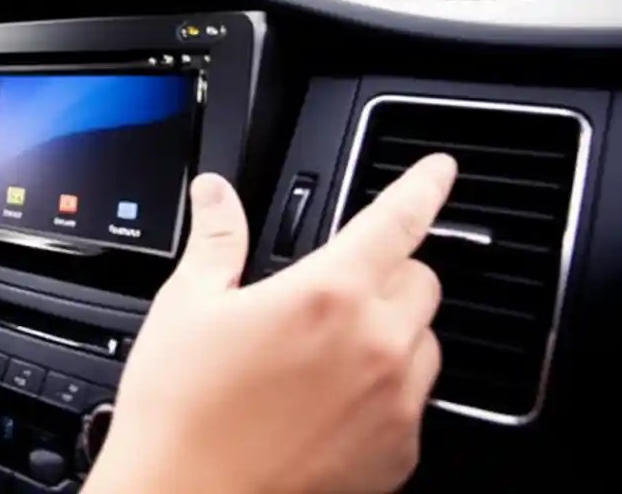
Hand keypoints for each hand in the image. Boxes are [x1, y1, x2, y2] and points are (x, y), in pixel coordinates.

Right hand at [86, 154, 456, 493]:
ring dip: (391, 333)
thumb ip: (218, 239)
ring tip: (326, 355)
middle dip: (386, 274)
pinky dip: (385, 392)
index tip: (440, 169)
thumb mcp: (187, 306)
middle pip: (420, 281)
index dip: (423, 186)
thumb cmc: (181, 408)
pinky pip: (414, 403)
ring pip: (423, 342)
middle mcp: (375, 344)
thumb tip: (217, 192)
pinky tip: (328, 404)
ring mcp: (394, 404)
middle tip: (329, 296)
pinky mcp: (398, 453)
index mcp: (326, 294)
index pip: (398, 221)